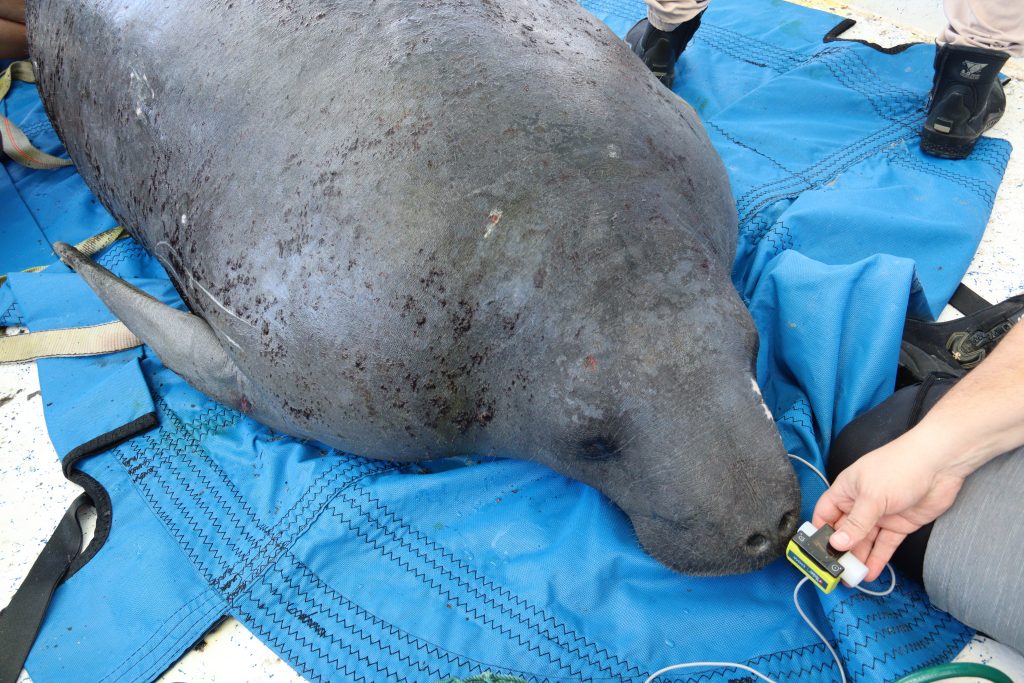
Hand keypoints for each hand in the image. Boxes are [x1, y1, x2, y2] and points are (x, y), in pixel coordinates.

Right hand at [812, 431, 966, 581]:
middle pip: (845, 531)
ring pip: (865, 541)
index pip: (825, 514)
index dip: (819, 532)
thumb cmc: (899, 468)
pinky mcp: (900, 524)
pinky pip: (885, 545)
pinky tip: (871, 572)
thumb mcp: (871, 497)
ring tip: (852, 578)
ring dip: (859, 558)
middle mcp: (860, 504)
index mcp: (845, 491)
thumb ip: (855, 524)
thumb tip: (837, 543)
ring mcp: (880, 515)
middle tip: (835, 572)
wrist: (939, 464)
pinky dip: (879, 558)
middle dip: (840, 551)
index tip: (816, 552)